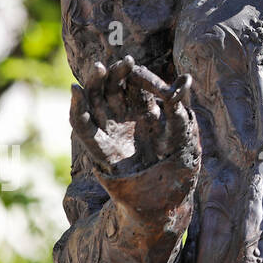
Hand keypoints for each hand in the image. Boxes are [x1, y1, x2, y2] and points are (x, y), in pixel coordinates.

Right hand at [71, 56, 198, 188]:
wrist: (169, 200)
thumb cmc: (180, 166)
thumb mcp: (184, 133)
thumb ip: (180, 107)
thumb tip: (186, 79)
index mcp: (146, 113)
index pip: (134, 87)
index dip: (130, 74)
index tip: (130, 62)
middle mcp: (127, 121)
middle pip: (112, 91)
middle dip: (110, 75)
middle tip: (111, 63)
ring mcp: (112, 135)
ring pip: (95, 105)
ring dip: (92, 86)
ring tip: (96, 69)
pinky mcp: (101, 151)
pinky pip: (85, 129)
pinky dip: (77, 110)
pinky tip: (76, 92)